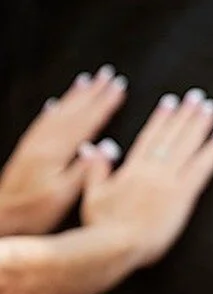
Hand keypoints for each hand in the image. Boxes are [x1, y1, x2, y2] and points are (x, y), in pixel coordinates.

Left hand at [0, 66, 126, 236]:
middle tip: (107, 74)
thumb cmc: (33, 213)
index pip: (87, 121)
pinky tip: (55, 104)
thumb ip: (85, 170)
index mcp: (56, 151)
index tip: (119, 87)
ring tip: (85, 80)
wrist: (0, 219)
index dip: (105, 103)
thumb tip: (107, 148)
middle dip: (93, 91)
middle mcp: (44, 142)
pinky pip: (42, 122)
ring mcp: (33, 145)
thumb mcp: (64, 196)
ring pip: (58, 112)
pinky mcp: (26, 151)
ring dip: (74, 95)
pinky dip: (51, 110)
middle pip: (73, 110)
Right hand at [80, 88, 212, 271]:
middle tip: (197, 97)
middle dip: (186, 114)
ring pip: (188, 146)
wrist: (116, 247)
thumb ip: (96, 168)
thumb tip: (98, 146)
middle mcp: (153, 170)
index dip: (162, 118)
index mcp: (131, 169)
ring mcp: (170, 181)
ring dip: (200, 125)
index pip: (149, 136)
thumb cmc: (102, 226)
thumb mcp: (92, 194)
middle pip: (173, 136)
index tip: (171, 101)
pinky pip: (202, 168)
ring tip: (210, 109)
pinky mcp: (184, 195)